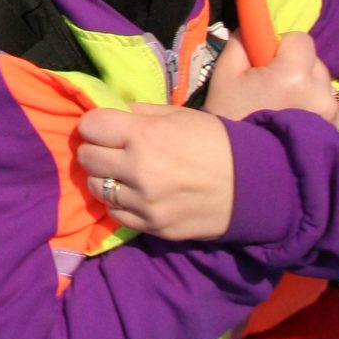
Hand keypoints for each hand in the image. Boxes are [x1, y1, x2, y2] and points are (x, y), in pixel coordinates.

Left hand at [74, 103, 234, 239]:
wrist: (252, 185)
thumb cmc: (215, 142)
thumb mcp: (179, 115)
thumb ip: (140, 112)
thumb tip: (110, 111)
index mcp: (145, 135)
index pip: (90, 126)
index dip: (94, 125)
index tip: (103, 127)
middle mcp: (139, 169)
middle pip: (87, 158)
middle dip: (95, 150)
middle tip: (110, 150)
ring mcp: (144, 202)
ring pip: (96, 188)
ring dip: (105, 178)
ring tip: (122, 173)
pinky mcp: (152, 226)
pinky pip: (116, 213)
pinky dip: (120, 203)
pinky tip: (135, 194)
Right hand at [204, 29, 338, 129]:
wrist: (236, 165)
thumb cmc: (229, 115)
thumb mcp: (225, 73)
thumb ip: (242, 42)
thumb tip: (253, 29)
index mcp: (295, 74)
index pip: (302, 40)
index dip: (283, 46)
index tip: (267, 62)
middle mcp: (320, 93)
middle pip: (314, 63)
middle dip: (296, 67)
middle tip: (272, 87)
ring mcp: (331, 115)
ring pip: (323, 85)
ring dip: (307, 89)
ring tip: (284, 107)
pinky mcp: (336, 132)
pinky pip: (330, 108)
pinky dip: (317, 109)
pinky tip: (297, 121)